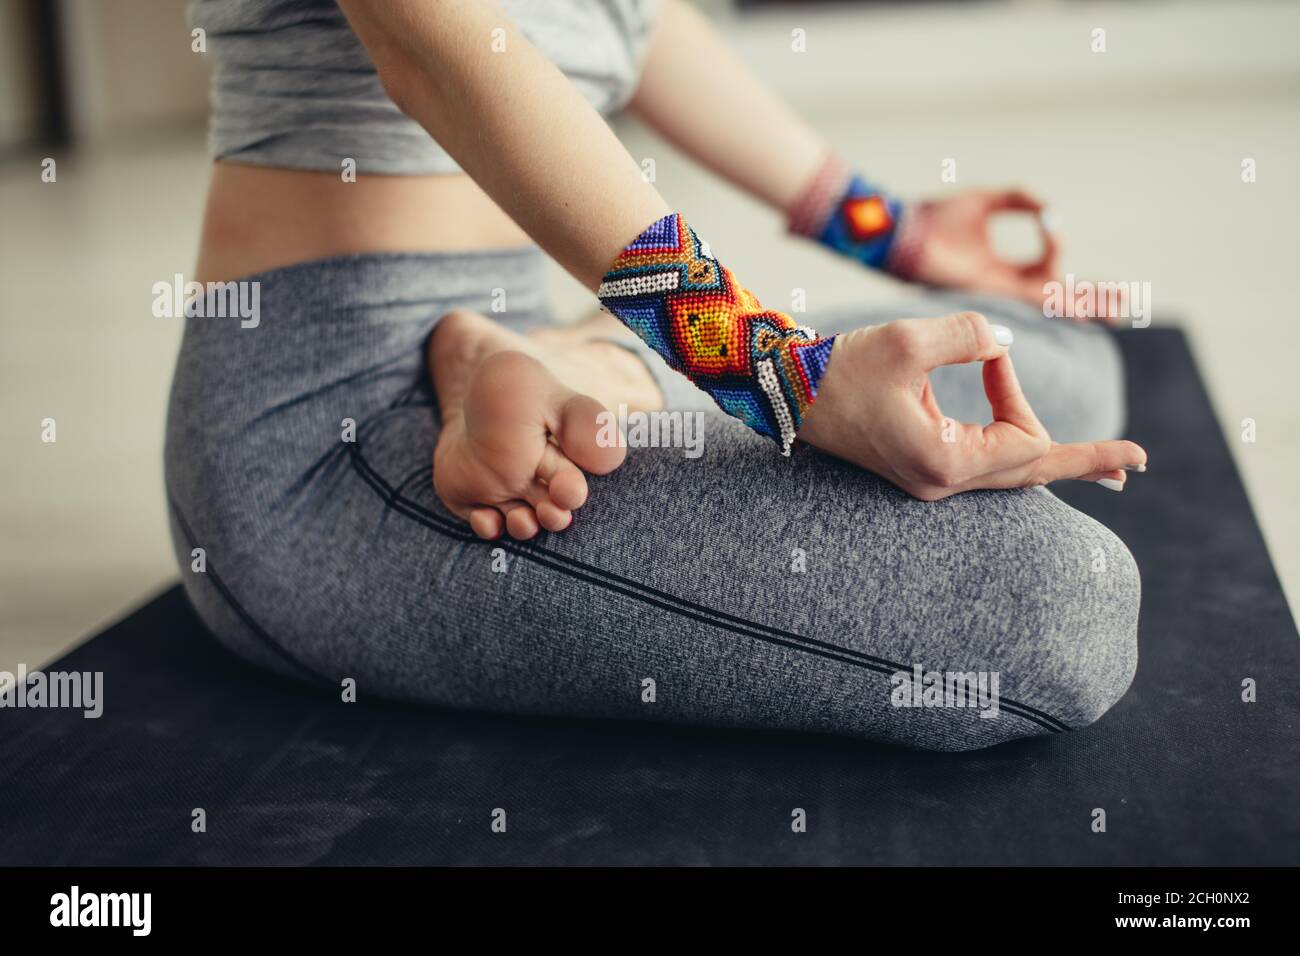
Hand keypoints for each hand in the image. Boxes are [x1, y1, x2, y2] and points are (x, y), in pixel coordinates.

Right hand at [796, 311, 1146, 499]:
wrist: (787, 392)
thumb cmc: (841, 369)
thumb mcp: (910, 339)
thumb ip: (970, 336)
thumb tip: (1001, 345)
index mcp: (943, 461)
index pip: (1026, 444)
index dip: (1048, 417)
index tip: (1061, 405)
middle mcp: (939, 481)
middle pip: (1028, 470)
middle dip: (1081, 461)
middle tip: (1134, 464)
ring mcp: (928, 478)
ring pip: (1007, 470)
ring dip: (1050, 455)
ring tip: (1108, 467)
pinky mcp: (918, 466)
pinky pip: (983, 463)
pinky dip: (1015, 448)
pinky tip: (1040, 453)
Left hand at [897, 190, 1122, 323]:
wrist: (903, 232)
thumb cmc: (933, 218)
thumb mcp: (984, 201)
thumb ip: (1018, 199)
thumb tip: (1051, 208)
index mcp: (1001, 269)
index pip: (1045, 270)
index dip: (1057, 249)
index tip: (1050, 221)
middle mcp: (1003, 285)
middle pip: (1057, 296)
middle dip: (1090, 299)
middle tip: (1127, 305)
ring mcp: (997, 291)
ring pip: (1052, 301)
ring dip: (1085, 302)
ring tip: (1120, 308)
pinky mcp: (989, 289)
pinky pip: (1030, 293)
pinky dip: (1057, 294)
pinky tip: (1079, 301)